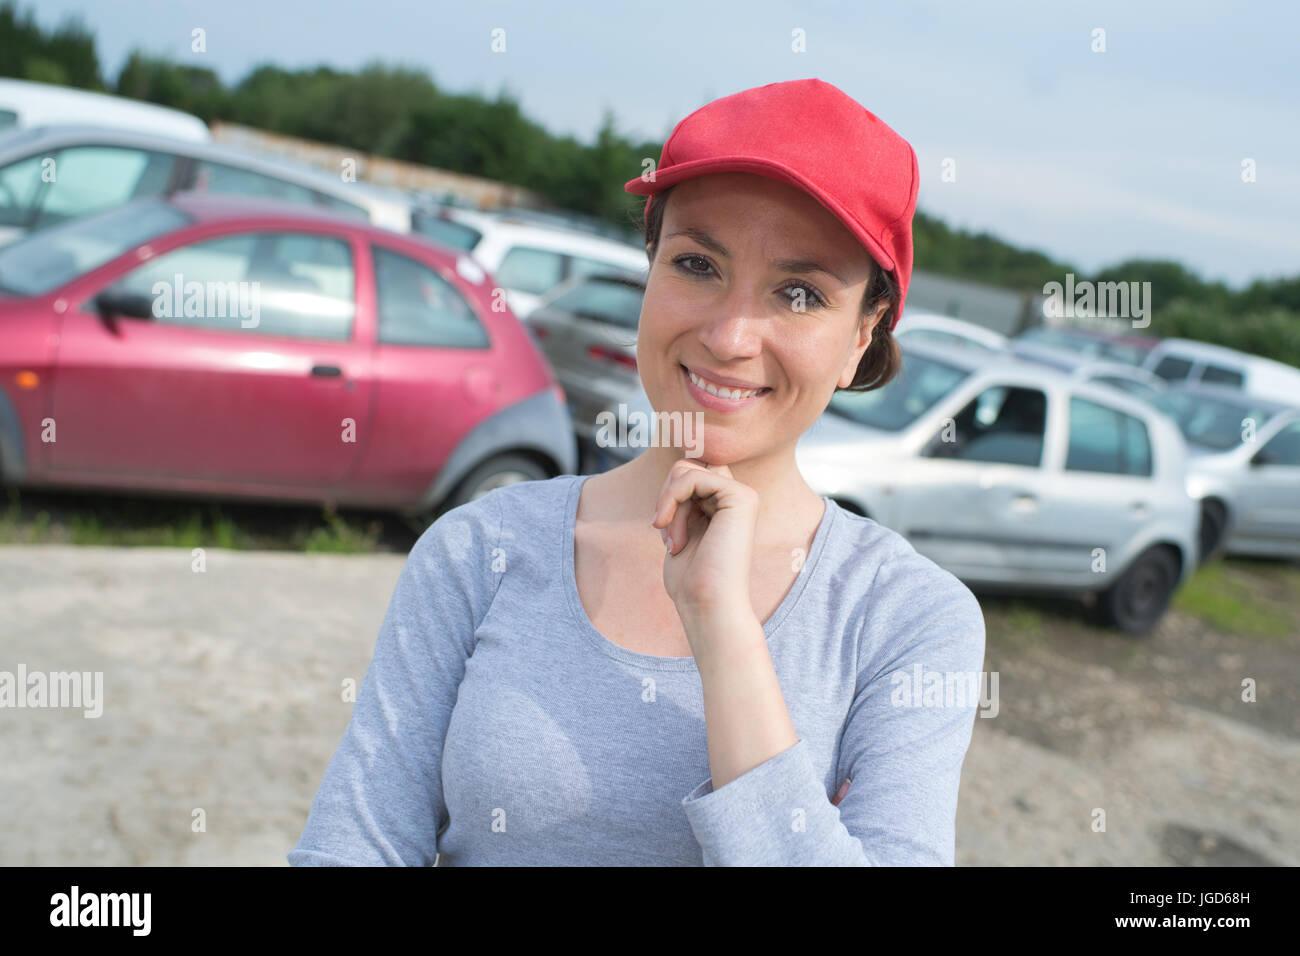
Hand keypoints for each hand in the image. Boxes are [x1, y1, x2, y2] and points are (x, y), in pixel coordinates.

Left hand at [650, 458, 759, 622]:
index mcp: (725, 504)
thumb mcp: (679, 529)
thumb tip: (678, 465)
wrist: (709, 605)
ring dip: (668, 503)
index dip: (667, 494)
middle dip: (665, 496)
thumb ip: (682, 498)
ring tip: (672, 540)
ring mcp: (742, 495)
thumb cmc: (690, 579)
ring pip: (686, 469)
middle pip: (686, 465)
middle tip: (663, 531)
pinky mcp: (741, 497)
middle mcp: (737, 496)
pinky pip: (691, 477)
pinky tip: (674, 538)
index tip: (662, 527)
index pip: (686, 473)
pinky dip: (672, 502)